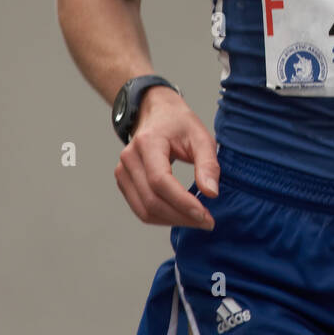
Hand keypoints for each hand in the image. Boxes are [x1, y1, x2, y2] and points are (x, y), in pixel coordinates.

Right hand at [113, 87, 219, 228]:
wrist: (156, 112)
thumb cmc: (179, 123)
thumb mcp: (201, 136)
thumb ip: (208, 164)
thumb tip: (211, 193)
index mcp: (148, 143)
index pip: (160, 181)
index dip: (182, 203)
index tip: (205, 215)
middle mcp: (129, 158)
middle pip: (152, 200)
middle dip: (181, 216)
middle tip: (207, 222)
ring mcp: (122, 171)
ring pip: (144, 210)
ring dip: (172, 221)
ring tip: (197, 220)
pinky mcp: (124, 181)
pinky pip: (141, 209)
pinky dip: (162, 217)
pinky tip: (181, 215)